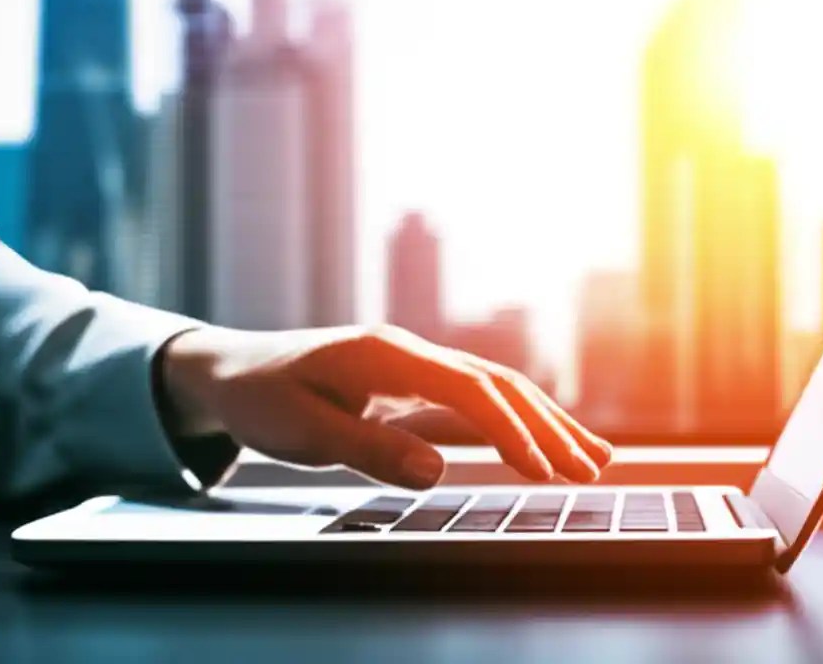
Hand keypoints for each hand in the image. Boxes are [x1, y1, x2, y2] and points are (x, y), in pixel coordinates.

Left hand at [161, 325, 611, 488]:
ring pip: (492, 388)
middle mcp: (407, 352)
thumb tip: (434, 471)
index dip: (508, 429)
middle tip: (592, 470)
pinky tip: (538, 444)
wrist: (231, 371)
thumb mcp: (301, 431)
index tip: (542, 469)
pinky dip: (511, 423)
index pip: (465, 387)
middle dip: (546, 426)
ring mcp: (412, 365)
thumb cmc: (261, 399)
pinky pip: (472, 400)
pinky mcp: (410, 383)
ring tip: (592, 457)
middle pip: (494, 383)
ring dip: (541, 422)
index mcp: (384, 355)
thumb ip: (366, 449)